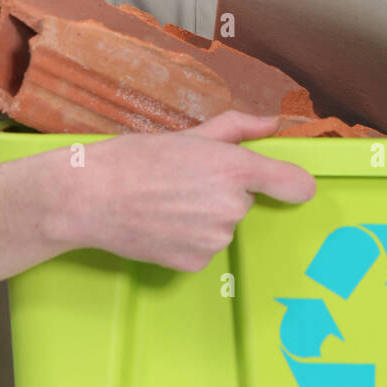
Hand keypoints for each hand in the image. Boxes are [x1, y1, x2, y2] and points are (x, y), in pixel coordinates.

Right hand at [53, 110, 315, 270]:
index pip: (293, 183)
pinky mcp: (196, 264)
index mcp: (235, 169)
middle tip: (187, 182)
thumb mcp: (191, 134)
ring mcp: (215, 240)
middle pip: (246, 201)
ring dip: (207, 217)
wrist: (91, 199)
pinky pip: (206, 249)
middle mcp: (231, 207)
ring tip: (169, 203)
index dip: (295, 183)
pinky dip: (190, 240)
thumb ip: (239, 127)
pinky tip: (164, 225)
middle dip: (224, 192)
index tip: (292, 185)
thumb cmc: (137, 160)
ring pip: (225, 225)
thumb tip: (271, 123)